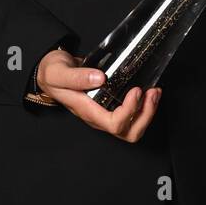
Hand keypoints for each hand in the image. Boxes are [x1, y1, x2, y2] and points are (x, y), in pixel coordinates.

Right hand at [35, 48, 160, 142]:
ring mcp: (105, 113)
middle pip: (128, 132)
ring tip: (154, 92)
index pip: (113, 123)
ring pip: (133, 127)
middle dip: (146, 115)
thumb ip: (77, 77)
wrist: (51, 74)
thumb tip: (100, 78)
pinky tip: (148, 91)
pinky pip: (132, 116)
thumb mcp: (59, 72)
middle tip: (152, 93)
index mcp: (87, 111)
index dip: (129, 111)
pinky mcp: (110, 106)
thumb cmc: (53, 74)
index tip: (136, 90)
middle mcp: (98, 116)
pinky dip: (145, 106)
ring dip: (148, 112)